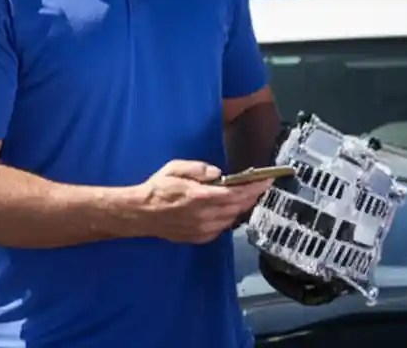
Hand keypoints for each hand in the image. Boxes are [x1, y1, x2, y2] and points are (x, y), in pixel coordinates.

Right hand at [132, 160, 273, 243]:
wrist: (139, 214)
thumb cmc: (157, 188)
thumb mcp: (175, 168)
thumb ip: (198, 169)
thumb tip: (218, 173)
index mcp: (200, 197)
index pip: (236, 193)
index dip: (254, 187)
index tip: (267, 180)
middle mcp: (204, 216)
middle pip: (238, 207)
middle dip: (251, 196)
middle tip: (259, 186)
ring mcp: (202, 229)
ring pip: (231, 219)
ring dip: (241, 207)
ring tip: (245, 196)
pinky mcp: (198, 238)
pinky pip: (221, 228)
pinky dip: (228, 218)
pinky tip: (227, 210)